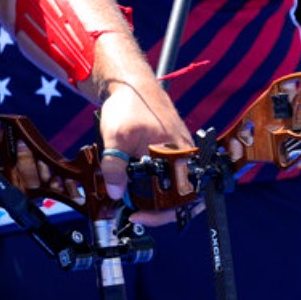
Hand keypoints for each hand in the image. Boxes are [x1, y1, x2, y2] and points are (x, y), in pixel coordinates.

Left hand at [93, 75, 195, 224]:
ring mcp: (182, 152)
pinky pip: (173, 174)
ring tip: (138, 203)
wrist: (132, 83)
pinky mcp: (175, 148)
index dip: (158, 214)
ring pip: (178, 187)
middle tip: (137, 214)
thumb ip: (114, 168)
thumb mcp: (115, 138)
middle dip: (160, 210)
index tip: (137, 216)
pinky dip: (159, 184)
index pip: (180, 198)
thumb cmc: (129, 105)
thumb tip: (117, 194)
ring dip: (160, 198)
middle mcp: (186, 155)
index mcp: (178, 154)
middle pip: (183, 197)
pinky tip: (142, 186)